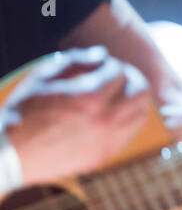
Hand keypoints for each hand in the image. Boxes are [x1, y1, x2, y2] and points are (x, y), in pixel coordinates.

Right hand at [2, 46, 150, 183]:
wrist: (11, 154)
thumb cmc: (23, 111)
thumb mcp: (42, 77)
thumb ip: (75, 60)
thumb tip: (102, 55)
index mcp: (89, 98)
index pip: (120, 72)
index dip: (112, 64)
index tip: (103, 65)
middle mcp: (104, 120)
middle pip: (141, 92)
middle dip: (133, 78)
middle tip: (120, 76)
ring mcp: (107, 140)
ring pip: (141, 114)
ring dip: (135, 99)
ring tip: (121, 94)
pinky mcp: (104, 155)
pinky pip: (131, 133)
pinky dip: (128, 119)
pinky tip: (115, 114)